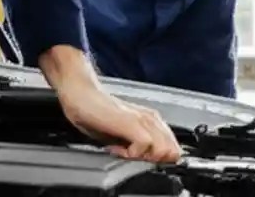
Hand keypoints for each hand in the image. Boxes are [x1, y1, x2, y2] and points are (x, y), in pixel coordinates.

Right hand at [40, 45, 181, 162]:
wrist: (81, 94)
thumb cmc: (96, 113)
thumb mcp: (122, 134)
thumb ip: (136, 145)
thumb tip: (143, 161)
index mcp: (152, 121)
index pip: (174, 149)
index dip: (157, 160)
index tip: (136, 157)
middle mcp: (151, 119)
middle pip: (172, 151)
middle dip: (153, 161)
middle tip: (129, 155)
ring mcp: (142, 119)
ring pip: (163, 150)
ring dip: (142, 158)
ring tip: (121, 151)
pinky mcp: (131, 122)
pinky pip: (144, 146)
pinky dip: (131, 154)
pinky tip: (115, 148)